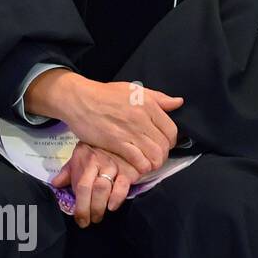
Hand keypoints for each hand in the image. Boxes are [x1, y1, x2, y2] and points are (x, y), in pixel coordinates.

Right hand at [23, 70, 181, 172]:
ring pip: (154, 155)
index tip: (162, 145)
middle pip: (164, 145)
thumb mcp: (133, 89)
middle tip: (153, 157)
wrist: (78, 99)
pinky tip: (137, 167)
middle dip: (162, 155)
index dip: (170, 142)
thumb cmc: (104, 94)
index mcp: (148, 105)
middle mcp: (142, 118)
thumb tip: (178, 102)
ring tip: (147, 164)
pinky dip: (141, 167)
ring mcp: (129, 131)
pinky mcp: (116, 142)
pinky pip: (138, 160)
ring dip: (153, 163)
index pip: (171, 130)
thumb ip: (157, 97)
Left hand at [51, 141, 142, 226]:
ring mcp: (114, 167)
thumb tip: (55, 184)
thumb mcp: (78, 158)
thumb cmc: (94, 152)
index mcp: (85, 161)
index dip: (80, 205)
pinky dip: (118, 198)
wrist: (117, 140)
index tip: (79, 220)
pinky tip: (112, 207)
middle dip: (90, 209)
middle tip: (89, 221)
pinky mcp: (129, 171)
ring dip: (101, 206)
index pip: (80, 186)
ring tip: (98, 217)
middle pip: (93, 189)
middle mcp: (99, 163)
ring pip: (106, 188)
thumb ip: (67, 172)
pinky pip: (123, 186)